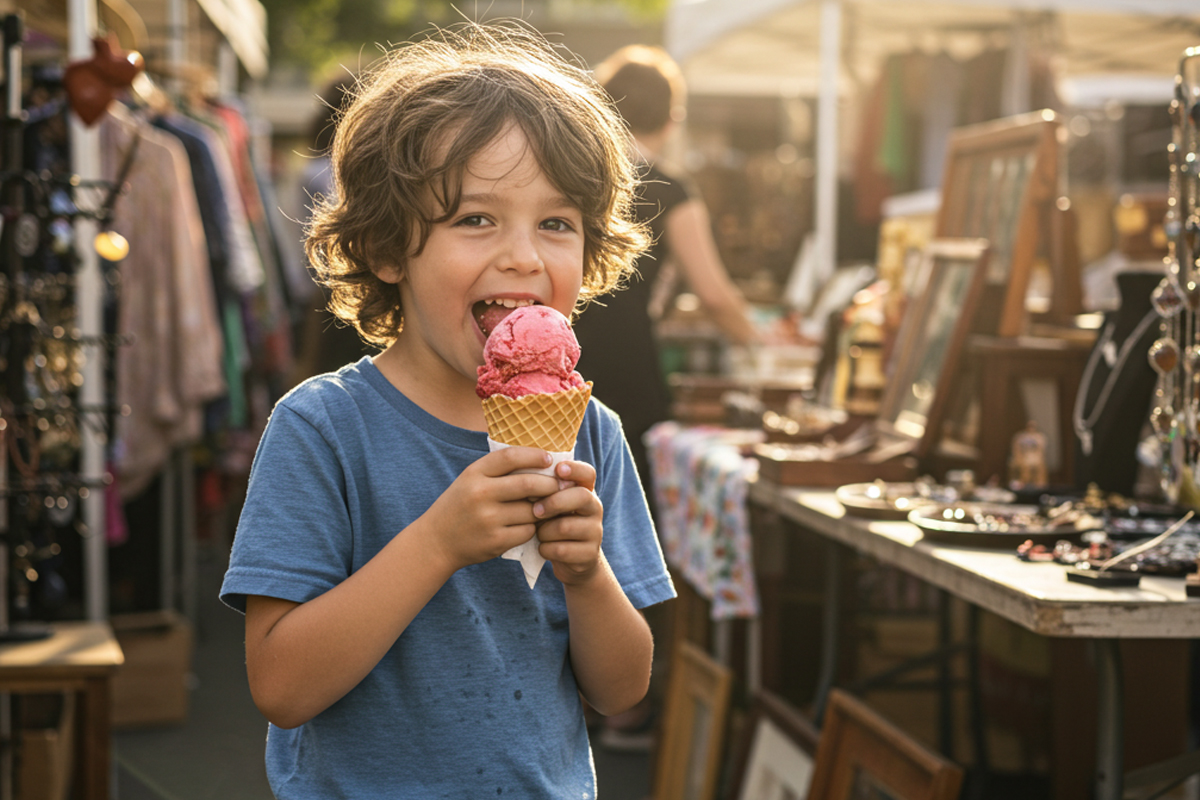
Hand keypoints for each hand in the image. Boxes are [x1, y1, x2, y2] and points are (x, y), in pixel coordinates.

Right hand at [422, 446, 560, 571]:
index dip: (535, 455)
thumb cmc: (461, 505)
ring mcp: (488, 519)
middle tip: (560, 485)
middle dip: (550, 484)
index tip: (549, 459)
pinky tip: (528, 525)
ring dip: (544, 508)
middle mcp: (480, 494)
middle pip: (528, 484)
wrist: (436, 541)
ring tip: (546, 506)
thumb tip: (542, 460)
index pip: (511, 457)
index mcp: (474, 473)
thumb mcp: (471, 479)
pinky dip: (533, 527)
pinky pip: (528, 531)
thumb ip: (498, 470)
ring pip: (532, 510)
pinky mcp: (495, 541)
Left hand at [532, 460, 604, 585]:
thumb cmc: (553, 523)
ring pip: (565, 527)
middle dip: (553, 502)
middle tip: (535, 511)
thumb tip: (523, 482)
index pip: (588, 473)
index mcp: (586, 491)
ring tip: (538, 534)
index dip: (575, 469)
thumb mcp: (550, 504)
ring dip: (544, 531)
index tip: (558, 469)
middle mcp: (595, 508)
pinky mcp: (589, 554)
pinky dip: (545, 549)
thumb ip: (543, 491)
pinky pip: (561, 550)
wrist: (570, 559)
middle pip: (581, 496)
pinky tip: (543, 548)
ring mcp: (596, 532)